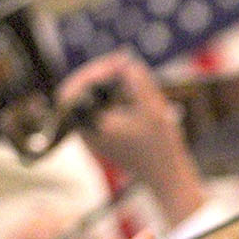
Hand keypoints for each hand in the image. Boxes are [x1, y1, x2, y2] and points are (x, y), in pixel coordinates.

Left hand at [58, 49, 206, 227]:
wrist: (165, 176)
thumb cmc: (160, 147)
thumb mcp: (154, 110)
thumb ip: (138, 82)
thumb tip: (124, 61)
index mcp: (93, 125)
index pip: (73, 89)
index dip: (92, 70)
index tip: (116, 65)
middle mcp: (87, 131)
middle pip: (78, 91)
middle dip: (99, 74)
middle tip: (122, 65)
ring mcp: (92, 135)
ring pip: (88, 99)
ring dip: (106, 84)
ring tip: (129, 76)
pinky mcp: (102, 137)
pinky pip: (99, 109)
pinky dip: (111, 96)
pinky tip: (133, 94)